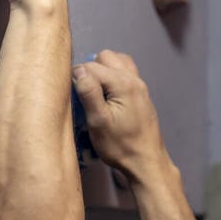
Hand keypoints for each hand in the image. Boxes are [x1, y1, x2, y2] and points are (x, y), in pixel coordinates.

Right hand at [72, 50, 169, 184]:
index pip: (91, 66)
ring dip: (104, 70)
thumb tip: (79, 70)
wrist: (147, 162)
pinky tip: (108, 94)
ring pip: (117, 61)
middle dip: (91, 70)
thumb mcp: (98, 122)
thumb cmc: (120, 145)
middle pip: (105, 57)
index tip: (73, 95)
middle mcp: (133, 78)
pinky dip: (114, 75)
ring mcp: (140, 85)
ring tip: (96, 91)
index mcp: (122, 83)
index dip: (78, 77)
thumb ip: (89, 93)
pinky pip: (125, 72)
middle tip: (84, 93)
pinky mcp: (141, 93)